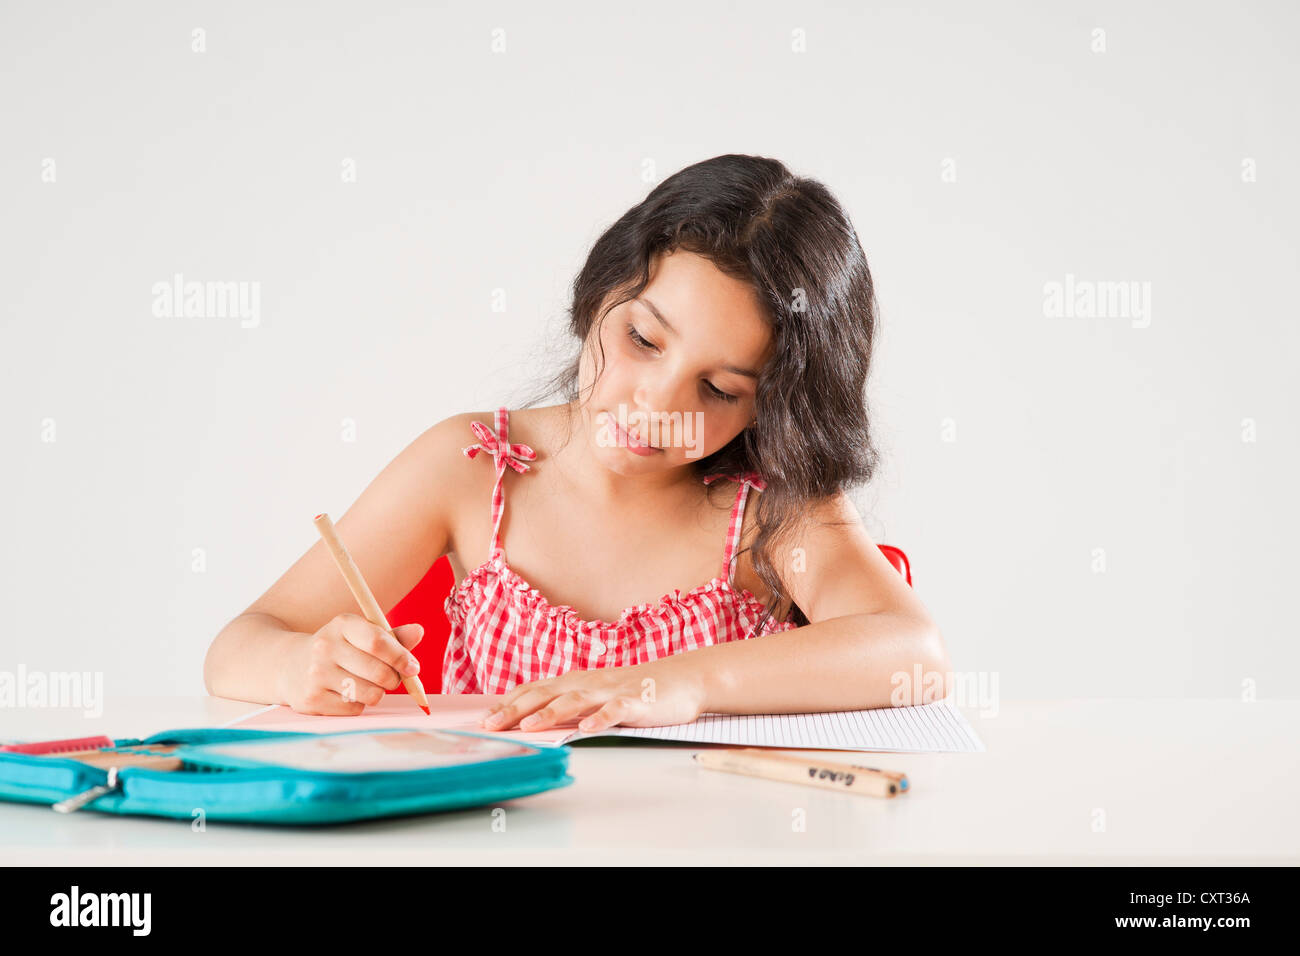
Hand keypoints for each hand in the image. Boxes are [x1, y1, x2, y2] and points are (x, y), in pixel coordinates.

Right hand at [278, 613, 423, 714]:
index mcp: (342, 624)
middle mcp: (325, 647)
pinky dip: (358, 704)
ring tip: (366, 684)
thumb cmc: (339, 648)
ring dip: (377, 693)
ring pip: (370, 694)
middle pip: (379, 672)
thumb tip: (420, 631)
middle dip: (394, 680)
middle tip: (391, 679)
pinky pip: (354, 709)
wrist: (288, 665)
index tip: (413, 668)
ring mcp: (315, 675)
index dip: (402, 657)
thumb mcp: (361, 634)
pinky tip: (345, 693)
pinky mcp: (311, 700)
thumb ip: (392, 636)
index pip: (379, 642)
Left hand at [479, 659, 706, 732]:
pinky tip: (588, 729)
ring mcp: (612, 691)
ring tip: (529, 726)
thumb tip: (536, 716)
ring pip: (576, 700)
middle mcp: (589, 682)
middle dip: (515, 709)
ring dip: (550, 712)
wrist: (684, 678)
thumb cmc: (637, 689)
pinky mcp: (636, 702)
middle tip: (490, 725)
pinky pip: (616, 711)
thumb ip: (571, 701)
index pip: (535, 688)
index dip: (508, 702)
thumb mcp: (598, 692)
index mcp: (577, 680)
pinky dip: (601, 719)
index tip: (483, 718)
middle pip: (546, 693)